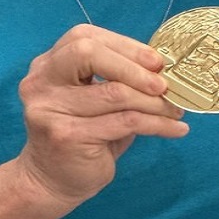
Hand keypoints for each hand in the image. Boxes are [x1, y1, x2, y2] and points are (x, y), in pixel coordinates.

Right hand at [14, 24, 188, 208]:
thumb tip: (164, 67)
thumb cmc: (83, 133)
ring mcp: (50, 109)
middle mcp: (42, 83)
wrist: (51, 181)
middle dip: (133, 66)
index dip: (125, 45)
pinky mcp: (66, 136)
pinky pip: (125, 122)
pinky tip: (176, 129)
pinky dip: (157, 124)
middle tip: (163, 84)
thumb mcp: (96, 98)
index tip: (156, 61)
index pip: (85, 37)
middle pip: (88, 54)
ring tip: (176, 110)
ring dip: (154, 101)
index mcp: (48, 65)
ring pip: (115, 93)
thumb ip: (117, 77)